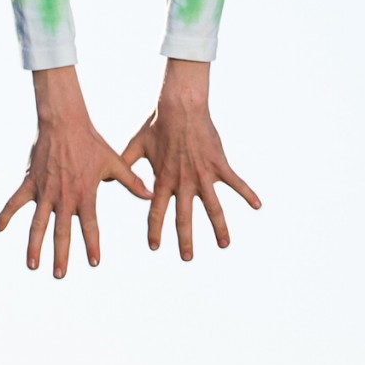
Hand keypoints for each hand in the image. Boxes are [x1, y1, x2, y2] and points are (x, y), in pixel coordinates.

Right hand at [0, 67, 147, 275]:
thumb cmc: (91, 142)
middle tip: (60, 275)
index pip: (90, 225)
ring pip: (37, 223)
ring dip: (34, 245)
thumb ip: (131, 181)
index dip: (92, 244)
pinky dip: (6, 215)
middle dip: (61, 255)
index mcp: (85, 194)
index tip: (94, 262)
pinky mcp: (30, 182)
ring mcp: (44, 191)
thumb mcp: (113, 162)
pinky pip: (15, 202)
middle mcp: (64, 196)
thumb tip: (150, 195)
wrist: (64, 122)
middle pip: (62, 231)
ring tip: (33, 265)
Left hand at [122, 59, 260, 259]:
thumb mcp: (136, 145)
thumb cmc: (157, 124)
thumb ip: (125, 166)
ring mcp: (203, 174)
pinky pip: (236, 182)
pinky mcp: (219, 164)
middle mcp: (183, 181)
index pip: (157, 211)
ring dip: (219, 227)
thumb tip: (106, 179)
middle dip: (185, 239)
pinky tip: (258, 206)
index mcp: (162, 179)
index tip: (154, 246)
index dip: (155, 230)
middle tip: (187, 258)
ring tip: (223, 245)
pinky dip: (247, 194)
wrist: (180, 106)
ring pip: (213, 207)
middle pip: (184, 216)